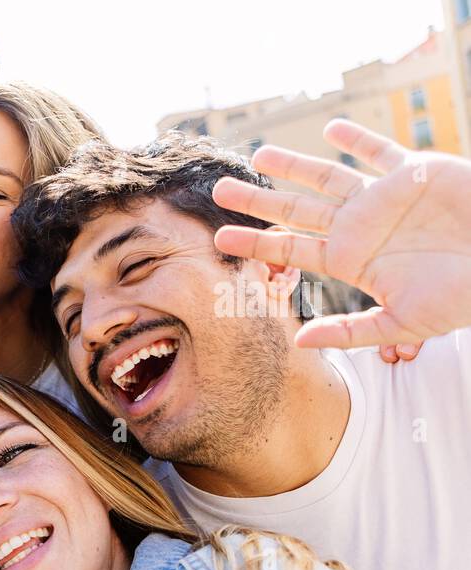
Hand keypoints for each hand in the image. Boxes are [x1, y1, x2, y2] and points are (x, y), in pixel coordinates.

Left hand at [210, 119, 470, 349]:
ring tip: (259, 154)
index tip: (219, 240)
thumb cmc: (459, 299)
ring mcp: (384, 198)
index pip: (291, 250)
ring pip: (328, 176)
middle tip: (220, 189)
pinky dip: (359, 139)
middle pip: (297, 209)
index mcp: (351, 260)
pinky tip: (331, 129)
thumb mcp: (400, 324)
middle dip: (259, 199)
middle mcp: (360, 227)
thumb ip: (349, 332)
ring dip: (294, 165)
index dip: (256, 243)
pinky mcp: (416, 173)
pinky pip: (382, 151)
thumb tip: (298, 343)